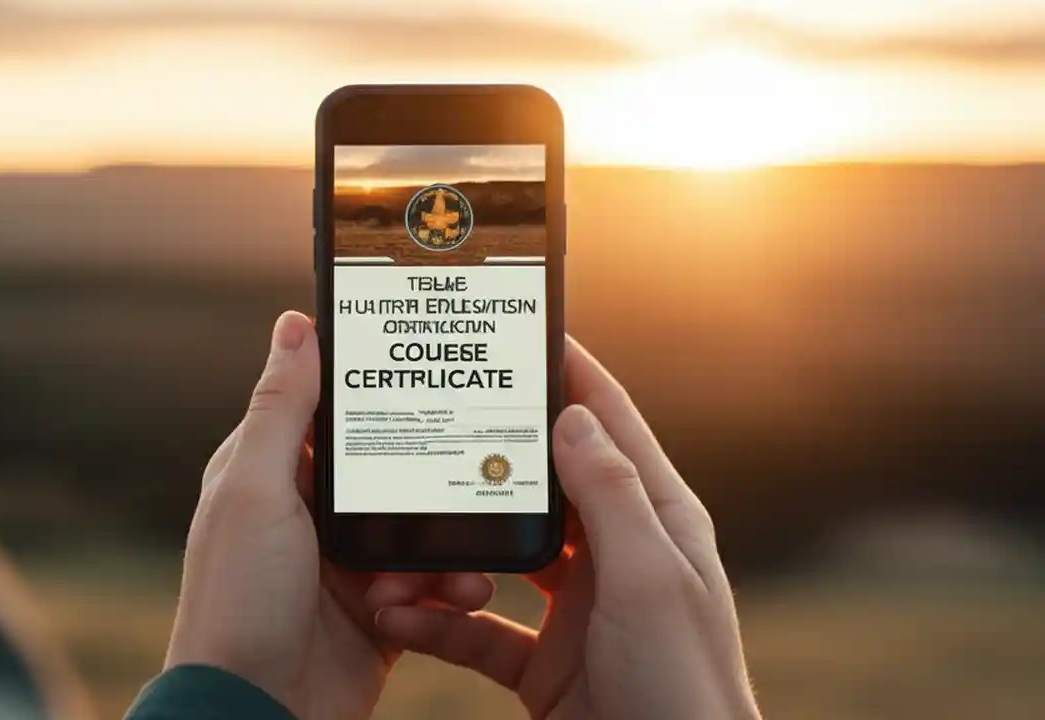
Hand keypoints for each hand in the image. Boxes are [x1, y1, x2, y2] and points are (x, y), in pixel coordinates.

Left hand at [165, 311, 493, 719]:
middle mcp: (308, 511)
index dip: (371, 382)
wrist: (257, 712)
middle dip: (430, 465)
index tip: (424, 357)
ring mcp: (344, 563)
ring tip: (461, 554)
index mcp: (271, 472)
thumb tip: (295, 325)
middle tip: (477, 449)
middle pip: (387, 464)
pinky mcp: (379, 608)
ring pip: (417, 524)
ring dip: (445, 538)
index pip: (327, 406)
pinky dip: (449, 586)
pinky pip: (429, 582)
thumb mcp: (254, 490)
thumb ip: (280, 410)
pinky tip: (460, 592)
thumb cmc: (237, 599)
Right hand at [369, 338, 760, 719]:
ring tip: (399, 528)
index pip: (609, 423)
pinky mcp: (546, 661)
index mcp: (652, 520)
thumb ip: (609, 497)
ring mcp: (579, 607)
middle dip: (488, 452)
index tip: (527, 329)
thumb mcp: (647, 581)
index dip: (571, 372)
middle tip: (436, 412)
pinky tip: (402, 612)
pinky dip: (441, 619)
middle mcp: (614, 554)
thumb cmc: (682, 686)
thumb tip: (571, 417)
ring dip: (450, 545)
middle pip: (544, 481)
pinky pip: (481, 627)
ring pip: (499, 553)